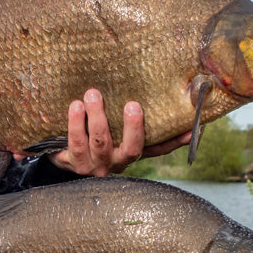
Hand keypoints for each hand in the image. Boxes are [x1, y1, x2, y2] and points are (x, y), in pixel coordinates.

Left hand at [50, 89, 189, 175]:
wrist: (64, 155)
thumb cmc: (94, 135)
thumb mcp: (114, 128)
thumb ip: (130, 115)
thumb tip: (156, 88)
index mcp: (131, 153)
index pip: (158, 149)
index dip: (175, 142)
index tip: (189, 130)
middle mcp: (116, 162)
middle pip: (130, 149)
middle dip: (132, 127)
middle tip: (132, 105)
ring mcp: (95, 165)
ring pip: (99, 143)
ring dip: (96, 118)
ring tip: (91, 96)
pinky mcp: (73, 162)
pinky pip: (74, 143)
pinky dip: (75, 124)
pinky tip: (74, 106)